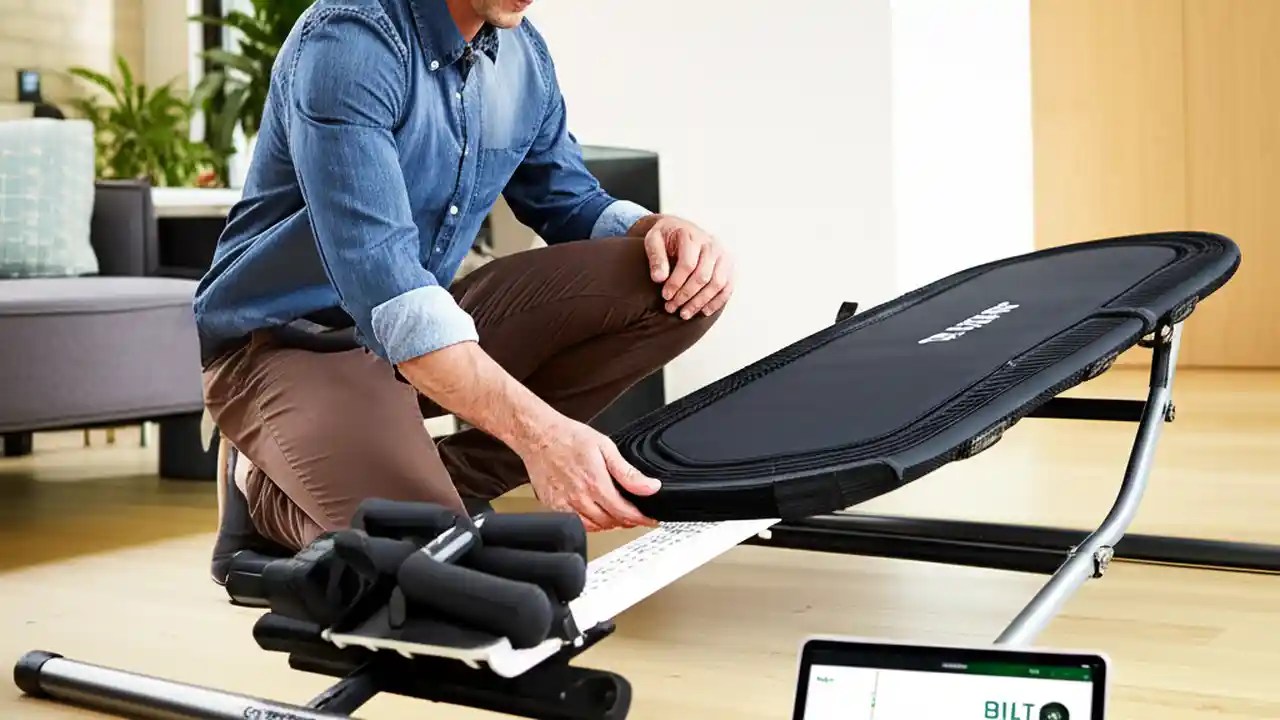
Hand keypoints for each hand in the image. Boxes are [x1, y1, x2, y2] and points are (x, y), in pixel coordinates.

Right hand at [519, 417, 660, 531]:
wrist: (538, 436)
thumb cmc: (569, 437)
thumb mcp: (605, 448)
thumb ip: (628, 473)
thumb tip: (650, 487)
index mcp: (596, 483)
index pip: (625, 512)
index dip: (642, 519)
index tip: (651, 520)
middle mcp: (580, 497)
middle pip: (612, 522)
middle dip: (628, 521)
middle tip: (637, 515)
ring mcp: (565, 504)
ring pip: (595, 527)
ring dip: (610, 524)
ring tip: (619, 515)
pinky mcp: (553, 506)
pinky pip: (577, 524)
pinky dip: (591, 525)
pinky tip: (596, 515)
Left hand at [637, 215, 733, 318]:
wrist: (682, 228)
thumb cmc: (666, 237)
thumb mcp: (653, 240)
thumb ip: (655, 257)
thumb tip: (658, 279)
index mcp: (692, 236)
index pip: (688, 264)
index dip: (676, 283)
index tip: (665, 296)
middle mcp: (712, 244)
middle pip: (703, 276)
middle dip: (686, 296)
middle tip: (671, 308)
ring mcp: (723, 255)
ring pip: (717, 284)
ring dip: (700, 302)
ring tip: (684, 314)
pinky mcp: (729, 265)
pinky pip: (727, 287)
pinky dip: (717, 302)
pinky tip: (703, 312)